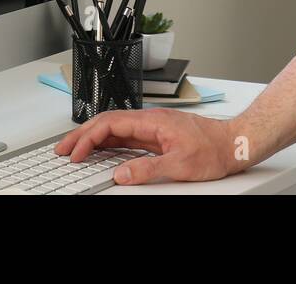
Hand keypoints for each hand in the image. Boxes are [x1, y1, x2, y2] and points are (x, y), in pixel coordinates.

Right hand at [55, 108, 242, 184]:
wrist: (234, 142)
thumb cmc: (214, 148)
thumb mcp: (180, 164)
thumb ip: (147, 169)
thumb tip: (120, 174)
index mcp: (151, 121)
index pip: (109, 124)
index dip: (87, 139)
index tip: (74, 154)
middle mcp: (149, 120)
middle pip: (106, 123)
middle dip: (81, 136)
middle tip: (62, 149)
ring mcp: (152, 128)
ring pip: (114, 129)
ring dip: (92, 139)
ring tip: (74, 151)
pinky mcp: (156, 136)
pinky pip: (125, 138)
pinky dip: (107, 144)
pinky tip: (100, 153)